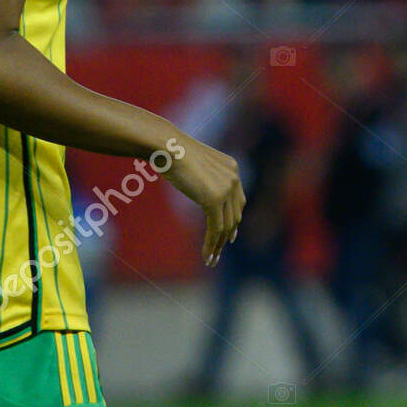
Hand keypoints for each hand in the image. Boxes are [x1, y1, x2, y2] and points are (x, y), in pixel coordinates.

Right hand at [164, 133, 245, 264]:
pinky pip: (215, 228)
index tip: (230, 236)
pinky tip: (206, 256)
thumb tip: (205, 196)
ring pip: (226, 226)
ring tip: (211, 259)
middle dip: (227, 236)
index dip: (234, 220)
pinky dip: (211, 245)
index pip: (238, 201)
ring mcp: (226, 188)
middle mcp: (234, 178)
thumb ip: (206, 180)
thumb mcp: (196, 166)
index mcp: (232, 168)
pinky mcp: (214, 199)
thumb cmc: (173, 152)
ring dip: (218, 245)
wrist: (168, 146)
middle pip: (235, 215)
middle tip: (219, 251)